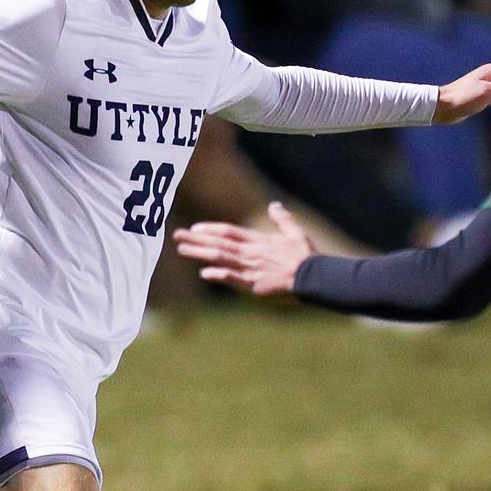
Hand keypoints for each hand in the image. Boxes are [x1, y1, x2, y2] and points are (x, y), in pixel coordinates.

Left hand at [173, 201, 316, 296]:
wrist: (314, 276)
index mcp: (259, 241)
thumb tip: (274, 205)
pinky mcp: (254, 285)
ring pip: (220, 257)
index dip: (211, 229)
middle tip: (176, 235)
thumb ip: (282, 219)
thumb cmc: (307, 257)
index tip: (195, 228)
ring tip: (182, 250)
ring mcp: (251, 268)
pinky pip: (233, 279)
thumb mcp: (296, 232)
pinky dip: (219, 275)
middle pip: (219, 242)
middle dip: (196, 239)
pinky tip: (204, 273)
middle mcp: (251, 252)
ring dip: (200, 253)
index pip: (229, 232)